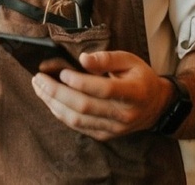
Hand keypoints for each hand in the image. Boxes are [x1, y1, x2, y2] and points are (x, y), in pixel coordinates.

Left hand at [30, 50, 172, 141]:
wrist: (155, 106)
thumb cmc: (139, 78)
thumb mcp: (130, 60)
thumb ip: (107, 58)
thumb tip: (82, 58)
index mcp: (134, 93)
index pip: (103, 90)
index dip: (80, 82)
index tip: (62, 72)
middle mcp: (124, 114)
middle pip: (85, 106)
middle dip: (57, 92)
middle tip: (39, 78)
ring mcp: (114, 128)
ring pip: (78, 119)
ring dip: (53, 103)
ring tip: (39, 87)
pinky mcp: (105, 135)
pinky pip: (78, 126)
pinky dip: (60, 113)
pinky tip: (50, 100)